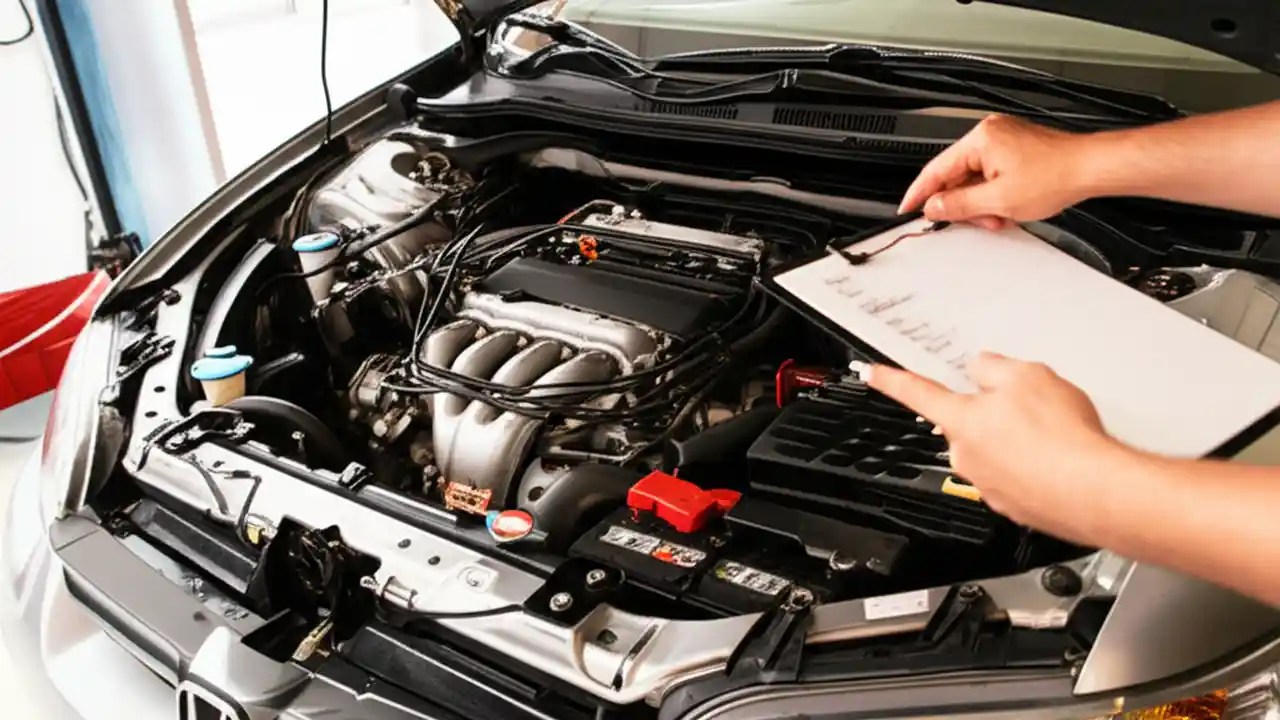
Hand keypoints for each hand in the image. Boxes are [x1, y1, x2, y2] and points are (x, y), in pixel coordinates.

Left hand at [867, 352, 1129, 544]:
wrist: (1095, 492)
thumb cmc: (1061, 437)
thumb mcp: (1026, 375)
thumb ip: (992, 367)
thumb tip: (982, 370)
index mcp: (961, 420)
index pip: (916, 392)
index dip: (891, 380)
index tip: (872, 375)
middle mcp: (966, 455)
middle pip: (967, 422)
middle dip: (993, 413)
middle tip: (1029, 407)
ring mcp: (988, 484)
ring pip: (996, 449)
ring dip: (1018, 441)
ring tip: (1053, 436)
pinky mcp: (1014, 505)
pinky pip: (1019, 475)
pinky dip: (1036, 466)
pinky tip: (1060, 459)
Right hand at [898, 115, 1090, 229]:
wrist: (1091, 168)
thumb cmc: (1056, 175)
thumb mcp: (998, 200)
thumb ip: (959, 205)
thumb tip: (934, 206)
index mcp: (980, 140)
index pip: (936, 170)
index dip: (920, 194)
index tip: (908, 208)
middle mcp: (990, 134)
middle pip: (957, 175)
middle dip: (964, 203)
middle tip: (973, 221)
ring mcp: (1005, 139)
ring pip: (975, 177)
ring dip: (982, 202)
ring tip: (999, 216)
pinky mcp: (1017, 148)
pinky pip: (992, 174)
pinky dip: (994, 193)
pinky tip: (1007, 207)